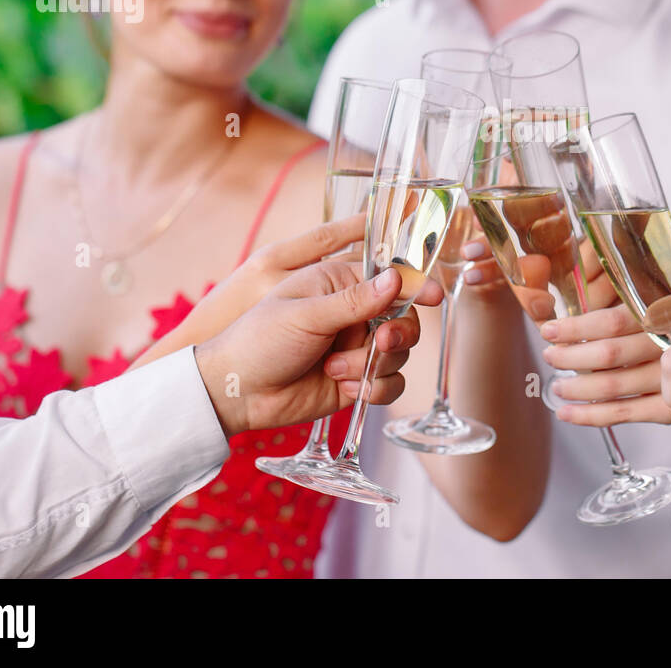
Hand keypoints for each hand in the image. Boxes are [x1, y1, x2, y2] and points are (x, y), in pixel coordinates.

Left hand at [129, 216, 406, 369]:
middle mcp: (352, 315)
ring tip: (337, 369)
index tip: (434, 295)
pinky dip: (377, 388)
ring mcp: (356, 349)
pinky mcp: (356, 382)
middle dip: (397, 332)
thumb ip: (355, 299)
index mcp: (338, 284)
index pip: (389, 278)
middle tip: (379, 341)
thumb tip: (397, 278)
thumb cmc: (259, 340)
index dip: (415, 285)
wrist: (236, 392)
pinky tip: (347, 389)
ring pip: (399, 354)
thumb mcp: (305, 314)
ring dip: (374, 364)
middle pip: (404, 318)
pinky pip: (390, 384)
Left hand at [539, 304, 670, 424]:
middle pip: (609, 354)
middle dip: (570, 357)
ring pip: (612, 386)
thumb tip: (566, 322)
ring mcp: (668, 381)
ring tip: (557, 386)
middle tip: (549, 356)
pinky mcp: (668, 410)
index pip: (611, 322)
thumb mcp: (656, 312)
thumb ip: (620, 314)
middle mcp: (666, 348)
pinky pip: (623, 414)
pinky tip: (568, 414)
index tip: (548, 330)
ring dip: (577, 388)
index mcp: (660, 318)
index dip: (575, 328)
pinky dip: (590, 416)